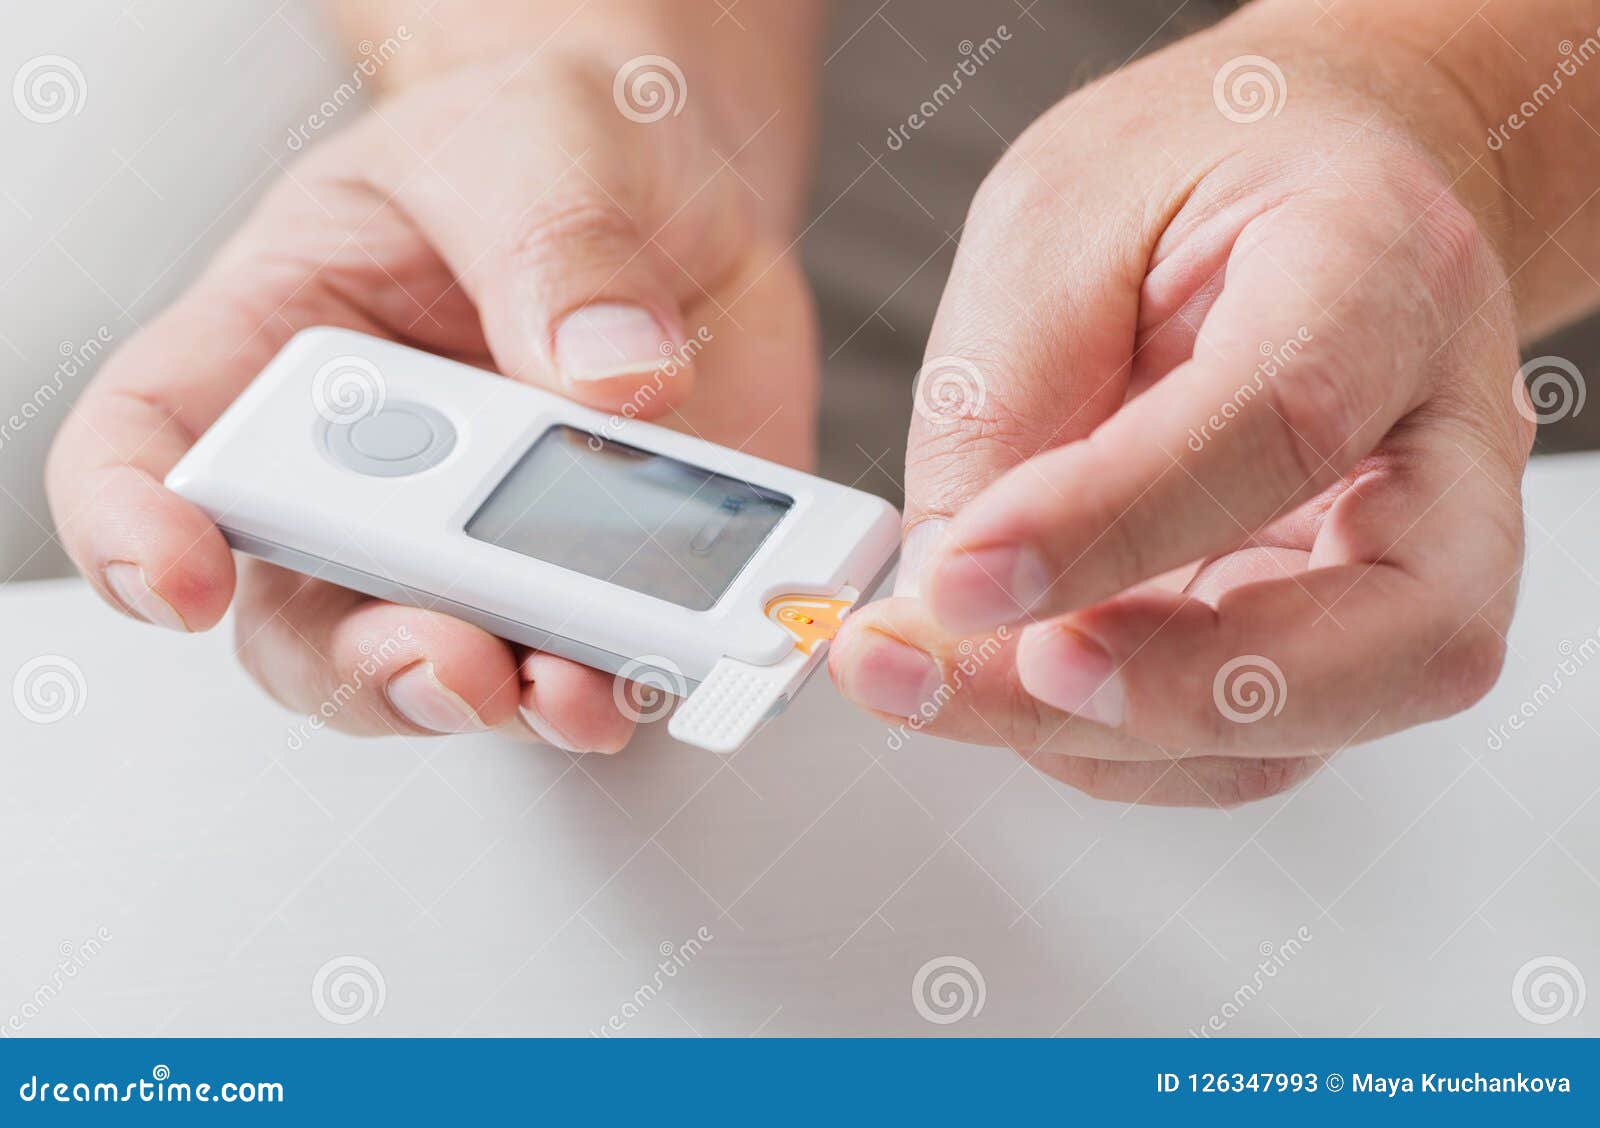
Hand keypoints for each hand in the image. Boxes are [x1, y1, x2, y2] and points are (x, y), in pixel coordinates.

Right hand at [47, 21, 817, 751]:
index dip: (130, 524)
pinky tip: (671, 657)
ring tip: (573, 682)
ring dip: (507, 697)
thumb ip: (557, 244)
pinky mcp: (605, 578)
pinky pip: (601, 663)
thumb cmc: (554, 151)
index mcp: (281, 342)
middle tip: (446, 654)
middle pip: (305, 615)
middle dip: (367, 662)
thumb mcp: (541, 141)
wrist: (677, 192)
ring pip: (455, 668)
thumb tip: (613, 377)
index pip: (151, 439)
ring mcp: (488, 547)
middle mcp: (366, 477)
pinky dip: (634, 682)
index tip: (179, 578)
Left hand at [830, 12, 1530, 804]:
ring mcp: (1407, 553)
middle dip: (1166, 693)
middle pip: (1393, 638)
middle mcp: (1439, 437)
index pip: (1281, 426)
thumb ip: (1004, 401)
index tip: (959, 572)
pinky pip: (1242, 740)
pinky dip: (1107, 741)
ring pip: (1312, 726)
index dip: (1112, 521)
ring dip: (1105, 739)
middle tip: (979, 666)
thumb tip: (952, 596)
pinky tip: (997, 675)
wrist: (1297, 180)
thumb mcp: (1054, 220)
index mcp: (1384, 269)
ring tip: (937, 675)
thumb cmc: (1190, 172)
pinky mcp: (1334, 629)